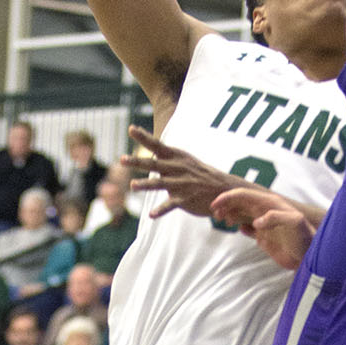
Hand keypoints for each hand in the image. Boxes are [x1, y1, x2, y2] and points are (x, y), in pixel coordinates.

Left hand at [121, 125, 243, 218]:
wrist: (224, 189)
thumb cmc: (199, 174)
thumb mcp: (184, 161)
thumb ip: (166, 158)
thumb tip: (150, 151)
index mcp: (177, 157)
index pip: (157, 145)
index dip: (143, 137)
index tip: (131, 129)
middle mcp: (178, 168)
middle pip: (154, 164)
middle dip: (138, 162)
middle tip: (122, 160)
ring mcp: (182, 184)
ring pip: (160, 184)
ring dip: (146, 185)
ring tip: (132, 185)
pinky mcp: (186, 199)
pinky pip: (171, 204)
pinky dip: (161, 210)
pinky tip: (151, 215)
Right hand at [211, 188, 313, 269]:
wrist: (309, 257)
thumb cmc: (304, 237)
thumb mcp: (294, 223)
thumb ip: (276, 217)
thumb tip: (256, 222)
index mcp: (269, 204)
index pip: (245, 196)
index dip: (229, 198)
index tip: (216, 205)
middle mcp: (264, 211)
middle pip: (240, 203)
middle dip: (226, 205)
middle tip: (215, 214)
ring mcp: (264, 224)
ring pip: (242, 214)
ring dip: (230, 214)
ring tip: (221, 220)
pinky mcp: (264, 237)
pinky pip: (248, 228)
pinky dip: (239, 226)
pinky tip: (237, 228)